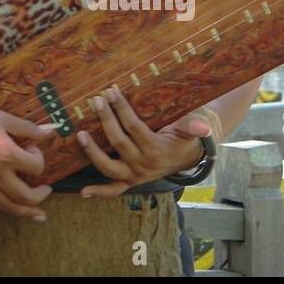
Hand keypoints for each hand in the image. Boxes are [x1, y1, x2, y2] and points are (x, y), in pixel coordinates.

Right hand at [0, 100, 55, 220]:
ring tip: (38, 214)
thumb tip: (50, 131)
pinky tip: (9, 198)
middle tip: (46, 190)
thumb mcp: (2, 118)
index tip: (31, 148)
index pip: (36, 167)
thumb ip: (28, 128)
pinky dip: (4, 201)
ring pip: (7, 206)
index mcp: (6, 155)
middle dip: (40, 196)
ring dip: (26, 212)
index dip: (39, 157)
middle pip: (25, 197)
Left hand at [76, 85, 210, 197]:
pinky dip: (99, 192)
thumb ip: (193, 127)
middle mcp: (143, 165)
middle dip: (106, 120)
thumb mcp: (191, 131)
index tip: (111, 91)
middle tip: (96, 101)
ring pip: (108, 167)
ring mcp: (134, 176)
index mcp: (156, 150)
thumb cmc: (186, 139)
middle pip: (118, 142)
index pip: (134, 127)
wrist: (188, 158)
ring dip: (92, 152)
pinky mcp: (129, 182)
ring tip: (79, 135)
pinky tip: (83, 192)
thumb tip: (204, 126)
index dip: (122, 109)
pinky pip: (113, 190)